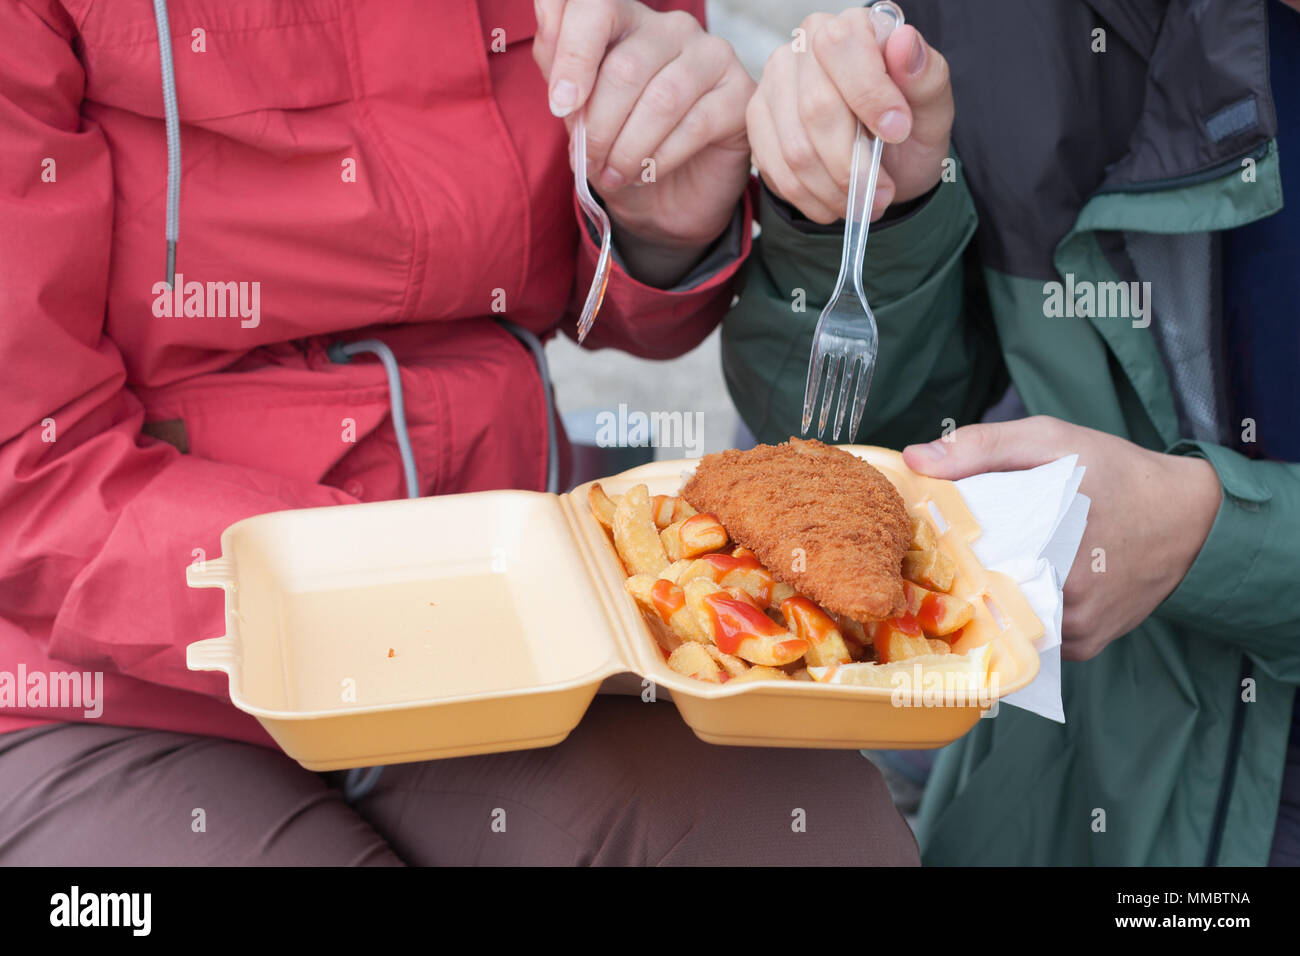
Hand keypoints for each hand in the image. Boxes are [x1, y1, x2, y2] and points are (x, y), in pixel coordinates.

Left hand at [533, 0, 753, 286]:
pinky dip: (661, 159)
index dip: (573, 55)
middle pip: (625, 68)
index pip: (594, 7)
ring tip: (614, 174)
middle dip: (598, 127)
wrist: (665, 201)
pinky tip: (646, 174)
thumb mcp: (577, 109)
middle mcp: (671, 28)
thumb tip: (544, 9)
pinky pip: (695, 125)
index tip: (560, 106)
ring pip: (661, 99)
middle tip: (588, 161)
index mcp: (626, 19)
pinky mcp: (740, 93)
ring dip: (628, 149)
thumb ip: (558, 62)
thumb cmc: (620, 146)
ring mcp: (711, 56)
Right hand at [748, 8, 952, 223]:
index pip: (842, 47)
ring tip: (863, 203)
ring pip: (795, 148)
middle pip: (816, 108)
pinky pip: (777, 170)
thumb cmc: (909, 128)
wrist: (886, 164)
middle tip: (882, 191)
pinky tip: (836, 204)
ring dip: (833, 189)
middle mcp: (805, 45)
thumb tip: (903, 42)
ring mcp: (775, 83)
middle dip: (852, 162)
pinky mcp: (758, 120)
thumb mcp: (933, 108)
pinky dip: (812, 199)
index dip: (869, 94)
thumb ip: (925, 75)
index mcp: (852, 26)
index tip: (898, 132)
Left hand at [901, 417, 1221, 660]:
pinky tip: (1019, 585)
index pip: (963, 564)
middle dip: (960, 577)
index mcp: (1048, 545)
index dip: (935, 555)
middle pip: (983, 596)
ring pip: (1008, 620)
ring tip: (979, 566)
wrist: (1193, 517)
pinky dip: (1023, 613)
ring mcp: (1076, 630)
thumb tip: (915, 459)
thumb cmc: (1118, 472)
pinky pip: (1036, 635)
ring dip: (992, 597)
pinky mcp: (1086, 645)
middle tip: (943, 555)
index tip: (919, 545)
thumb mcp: (1052, 440)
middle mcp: (1064, 600)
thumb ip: (982, 446)